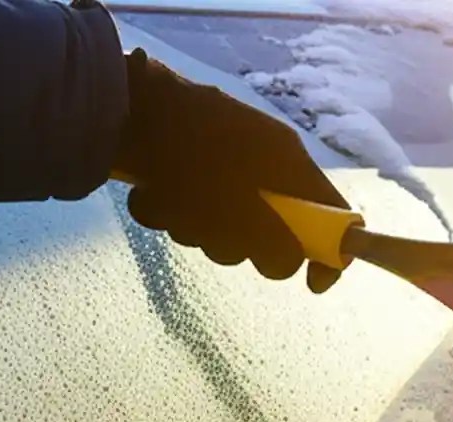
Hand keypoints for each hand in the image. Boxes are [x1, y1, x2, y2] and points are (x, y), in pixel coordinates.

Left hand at [112, 49, 347, 292]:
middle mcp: (260, 166)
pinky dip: (166, 211)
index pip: (330, 213)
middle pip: (272, 231)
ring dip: (195, 227)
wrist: (121, 106)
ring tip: (174, 205)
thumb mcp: (241, 205)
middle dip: (239, 241)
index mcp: (287, 163)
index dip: (329, 251)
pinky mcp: (181, 175)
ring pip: (221, 228)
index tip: (312, 284)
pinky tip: (151, 194)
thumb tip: (290, 262)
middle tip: (218, 232)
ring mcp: (220, 170)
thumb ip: (274, 240)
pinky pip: (184, 214)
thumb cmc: (191, 155)